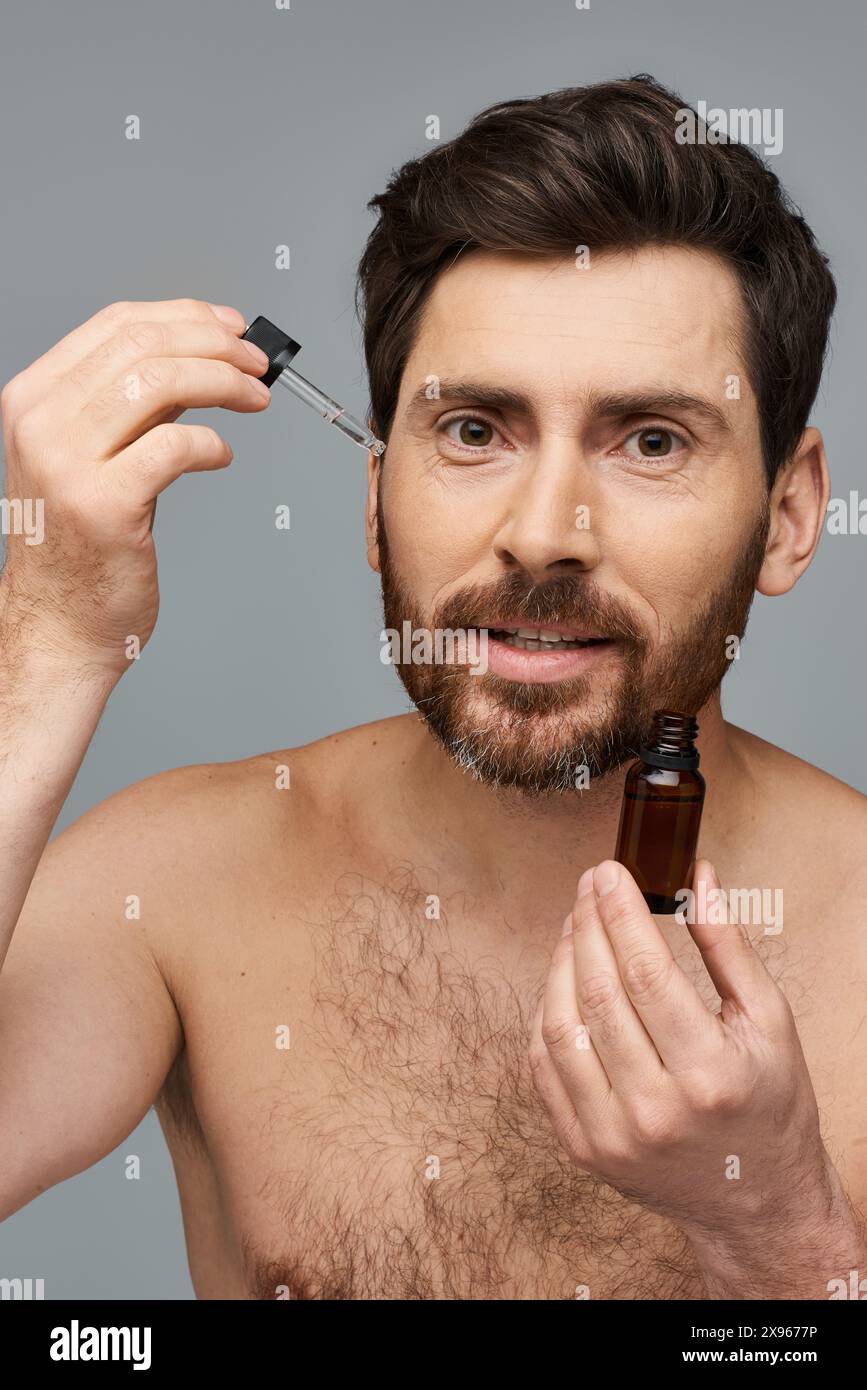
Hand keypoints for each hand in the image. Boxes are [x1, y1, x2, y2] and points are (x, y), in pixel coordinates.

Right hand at [0, 298, 270, 679]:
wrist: (59, 625)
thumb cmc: (81, 546)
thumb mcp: (91, 456)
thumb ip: (131, 406)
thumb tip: (198, 359)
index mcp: (33, 398)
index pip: (115, 324)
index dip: (184, 316)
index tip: (230, 328)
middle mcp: (41, 422)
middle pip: (142, 344)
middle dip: (215, 344)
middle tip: (258, 363)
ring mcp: (67, 463)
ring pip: (160, 381)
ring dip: (224, 382)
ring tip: (256, 398)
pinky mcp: (104, 504)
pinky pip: (175, 445)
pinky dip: (212, 443)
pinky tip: (222, 455)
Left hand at [530, 858, 835, 1256]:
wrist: (755, 1203)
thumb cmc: (768, 1103)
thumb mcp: (770, 1021)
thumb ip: (729, 946)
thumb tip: (697, 877)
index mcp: (709, 1074)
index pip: (646, 971)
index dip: (620, 912)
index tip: (609, 871)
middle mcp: (655, 1110)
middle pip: (598, 993)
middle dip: (587, 924)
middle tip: (589, 885)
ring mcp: (611, 1135)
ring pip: (561, 1026)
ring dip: (560, 962)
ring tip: (574, 924)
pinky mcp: (583, 1148)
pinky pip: (543, 1066)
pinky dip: (545, 1012)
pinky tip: (562, 978)